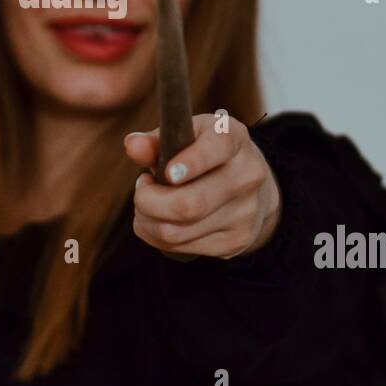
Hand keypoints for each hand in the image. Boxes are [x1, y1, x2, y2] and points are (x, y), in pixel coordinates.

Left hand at [123, 114, 282, 259]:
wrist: (252, 190)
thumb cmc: (204, 156)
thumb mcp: (184, 137)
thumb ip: (155, 142)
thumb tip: (133, 146)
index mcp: (233, 138)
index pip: (217, 147)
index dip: (192, 162)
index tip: (168, 173)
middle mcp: (247, 174)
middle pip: (190, 204)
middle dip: (148, 201)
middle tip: (142, 188)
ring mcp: (245, 212)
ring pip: (176, 232)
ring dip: (147, 221)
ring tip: (148, 205)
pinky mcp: (236, 241)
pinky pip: (180, 248)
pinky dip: (157, 237)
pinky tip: (161, 220)